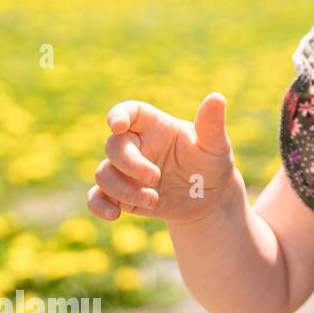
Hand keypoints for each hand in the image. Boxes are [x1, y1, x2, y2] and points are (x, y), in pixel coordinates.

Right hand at [86, 93, 237, 224]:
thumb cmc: (211, 164)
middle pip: (114, 146)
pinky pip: (96, 197)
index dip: (118, 115)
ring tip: (153, 200)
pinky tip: (114, 214)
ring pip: (104, 173)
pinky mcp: (121, 193)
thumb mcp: (215, 145)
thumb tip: (217, 97)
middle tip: (156, 178)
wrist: (208, 198)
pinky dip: (99, 205)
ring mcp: (125, 170)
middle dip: (130, 164)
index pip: (130, 112)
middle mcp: (136, 145)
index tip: (116, 126)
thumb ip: (212, 124)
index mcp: (156, 126)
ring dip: (123, 189)